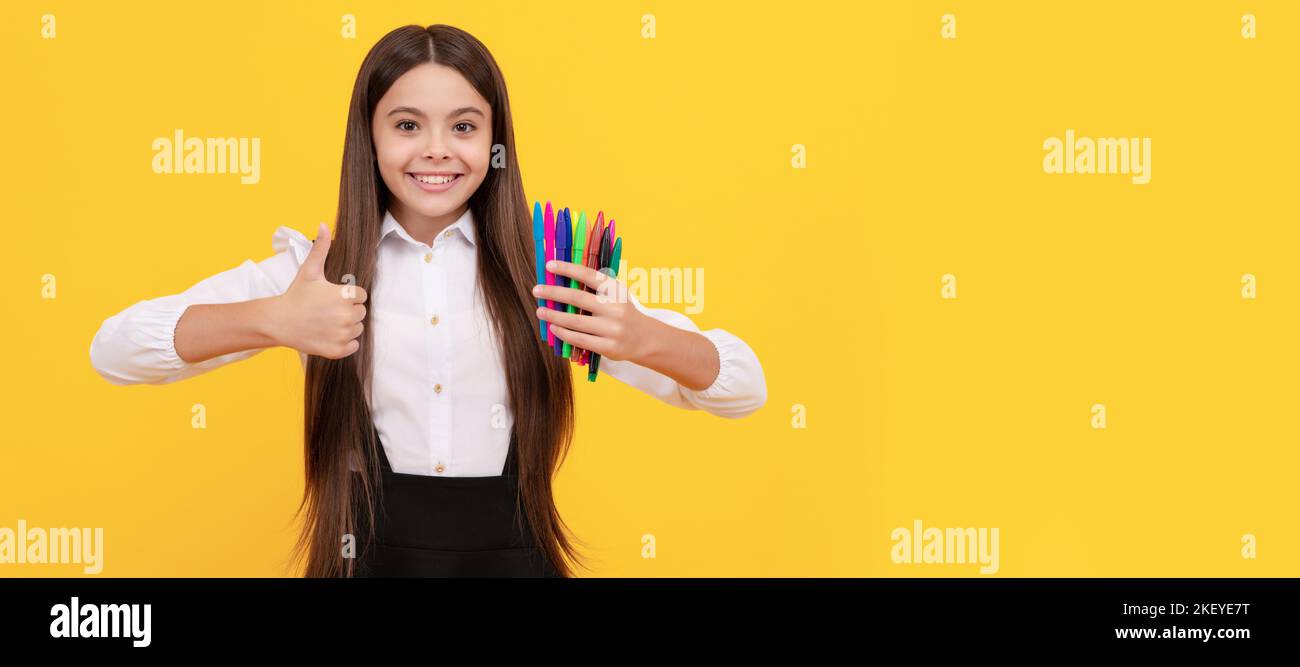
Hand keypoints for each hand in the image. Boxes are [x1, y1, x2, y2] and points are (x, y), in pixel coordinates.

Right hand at [269, 223, 367, 358]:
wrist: (278, 322)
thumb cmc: (296, 295)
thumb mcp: (309, 271)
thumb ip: (321, 248)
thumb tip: (323, 224)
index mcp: (345, 296)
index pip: (361, 296)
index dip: (347, 296)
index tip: (331, 297)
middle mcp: (347, 316)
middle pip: (360, 312)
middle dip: (347, 310)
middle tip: (327, 310)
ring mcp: (342, 334)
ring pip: (357, 329)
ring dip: (346, 326)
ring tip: (326, 321)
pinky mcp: (337, 350)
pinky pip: (353, 346)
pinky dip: (344, 342)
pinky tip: (328, 334)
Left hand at [533, 260, 650, 362]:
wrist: (645, 339)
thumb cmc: (624, 313)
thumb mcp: (616, 295)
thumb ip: (596, 288)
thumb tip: (563, 279)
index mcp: (616, 291)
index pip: (589, 275)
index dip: (568, 268)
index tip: (549, 265)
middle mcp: (615, 309)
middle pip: (578, 298)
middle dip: (554, 293)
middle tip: (537, 290)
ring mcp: (612, 329)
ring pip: (575, 321)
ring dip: (554, 316)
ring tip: (540, 311)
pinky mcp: (608, 347)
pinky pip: (579, 339)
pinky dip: (563, 333)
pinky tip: (553, 328)